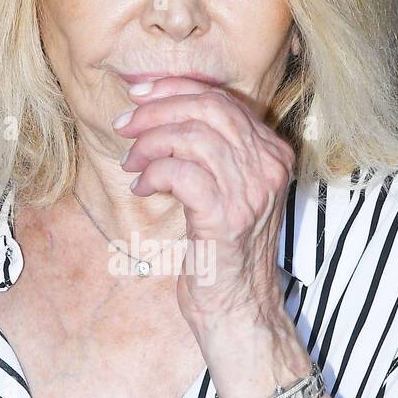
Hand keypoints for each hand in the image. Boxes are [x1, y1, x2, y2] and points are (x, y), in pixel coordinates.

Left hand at [114, 76, 294, 331]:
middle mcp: (268, 167)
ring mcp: (250, 191)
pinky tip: (141, 188)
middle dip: (156, 110)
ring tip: (131, 163)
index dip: (176, 89)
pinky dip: (153, 173)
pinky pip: (180, 172)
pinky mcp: (226, 216)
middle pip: (207, 109)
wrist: (237, 308)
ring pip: (191, 136)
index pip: (223, 100)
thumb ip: (209, 151)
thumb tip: (158, 109)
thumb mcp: (226, 190)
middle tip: (124, 125)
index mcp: (272, 153)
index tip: (139, 95)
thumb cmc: (224, 250)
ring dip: (149, 143)